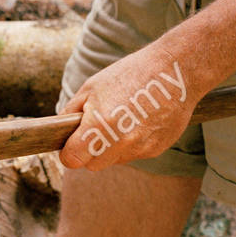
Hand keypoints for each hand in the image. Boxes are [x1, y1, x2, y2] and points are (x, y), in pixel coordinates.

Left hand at [59, 47, 197, 170]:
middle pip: (92, 165)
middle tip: (96, 129)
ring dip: (112, 148)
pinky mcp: (156, 149)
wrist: (176, 71)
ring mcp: (140, 148)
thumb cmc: (130, 74)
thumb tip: (60, 133)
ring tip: (122, 119)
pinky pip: (134, 154)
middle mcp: (121, 142)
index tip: (71, 144)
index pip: (73, 160)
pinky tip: (139, 121)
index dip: (69, 153)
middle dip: (90, 151)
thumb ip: (71, 114)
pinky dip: (131, 143)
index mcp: (100, 126)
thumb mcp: (91, 87)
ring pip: (114, 160)